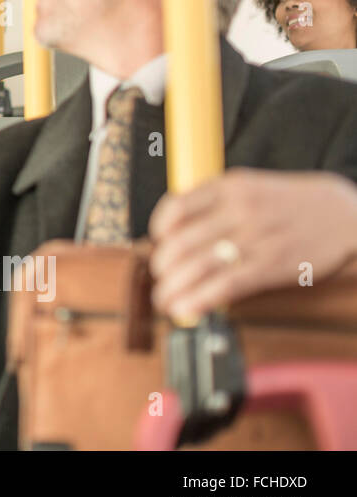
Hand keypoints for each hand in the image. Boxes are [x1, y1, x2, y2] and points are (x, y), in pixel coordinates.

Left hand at [149, 168, 356, 319]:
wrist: (347, 214)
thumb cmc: (292, 203)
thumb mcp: (252, 187)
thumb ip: (216, 204)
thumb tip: (176, 233)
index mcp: (230, 186)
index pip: (176, 207)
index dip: (158, 230)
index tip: (158, 243)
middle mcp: (239, 210)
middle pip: (181, 243)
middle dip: (162, 267)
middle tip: (160, 279)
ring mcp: (255, 238)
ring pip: (197, 267)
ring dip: (172, 290)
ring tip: (165, 301)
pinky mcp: (271, 265)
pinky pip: (225, 286)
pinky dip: (198, 300)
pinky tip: (185, 309)